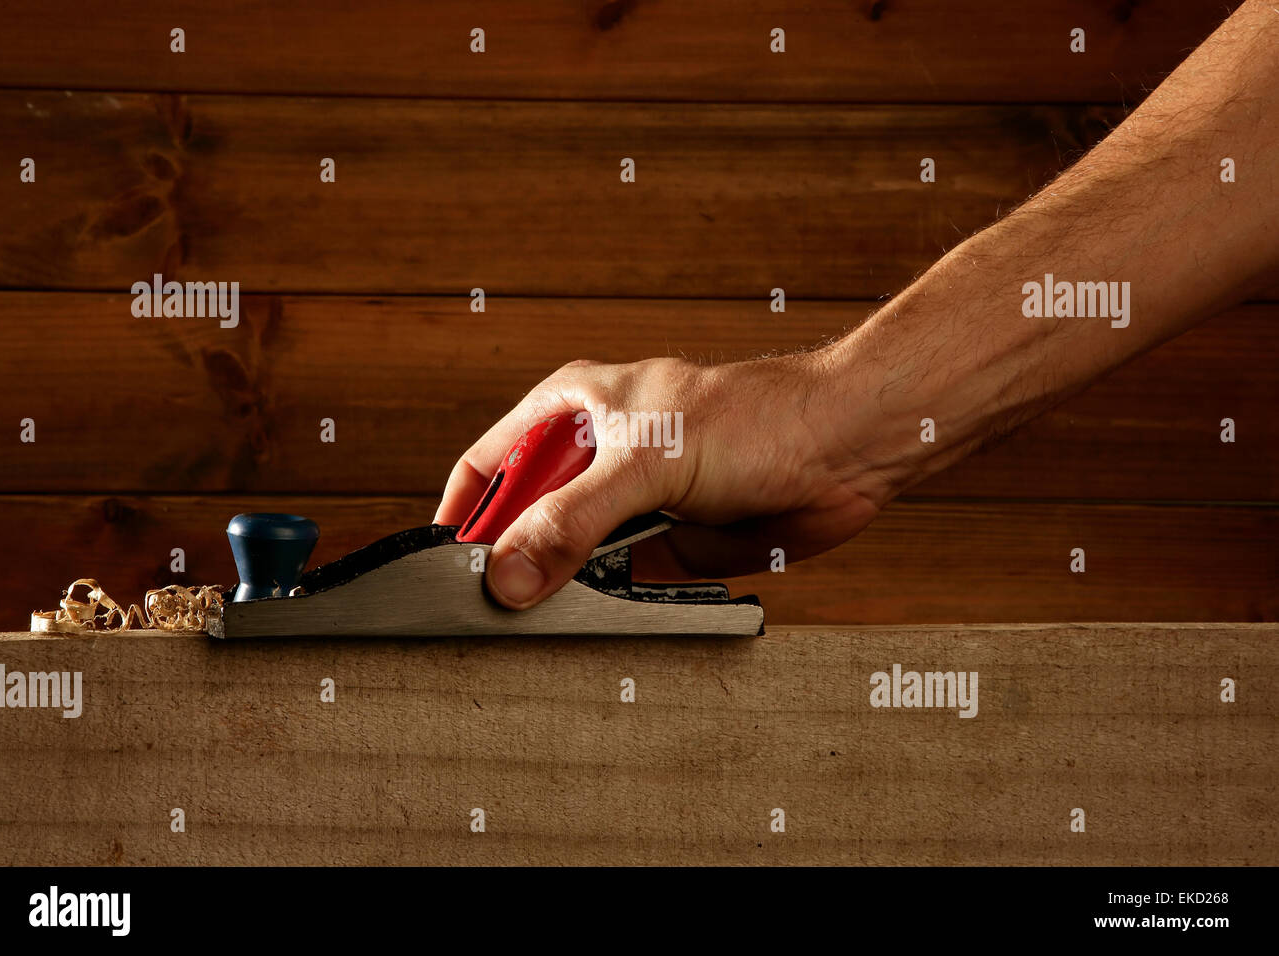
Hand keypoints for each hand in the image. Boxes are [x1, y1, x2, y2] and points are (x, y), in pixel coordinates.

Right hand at [434, 353, 891, 608]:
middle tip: (496, 611)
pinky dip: (610, 608)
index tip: (443, 574)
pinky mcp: (665, 546)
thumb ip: (571, 520)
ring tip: (550, 619)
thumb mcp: (645, 460)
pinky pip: (618, 587)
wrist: (843, 450)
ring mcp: (628, 505)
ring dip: (562, 592)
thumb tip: (506, 576)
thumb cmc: (753, 418)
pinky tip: (608, 617)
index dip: (462, 518)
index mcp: (571, 409)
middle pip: (525, 520)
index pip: (490, 468)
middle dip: (511, 564)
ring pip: (570, 560)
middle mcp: (594, 457)